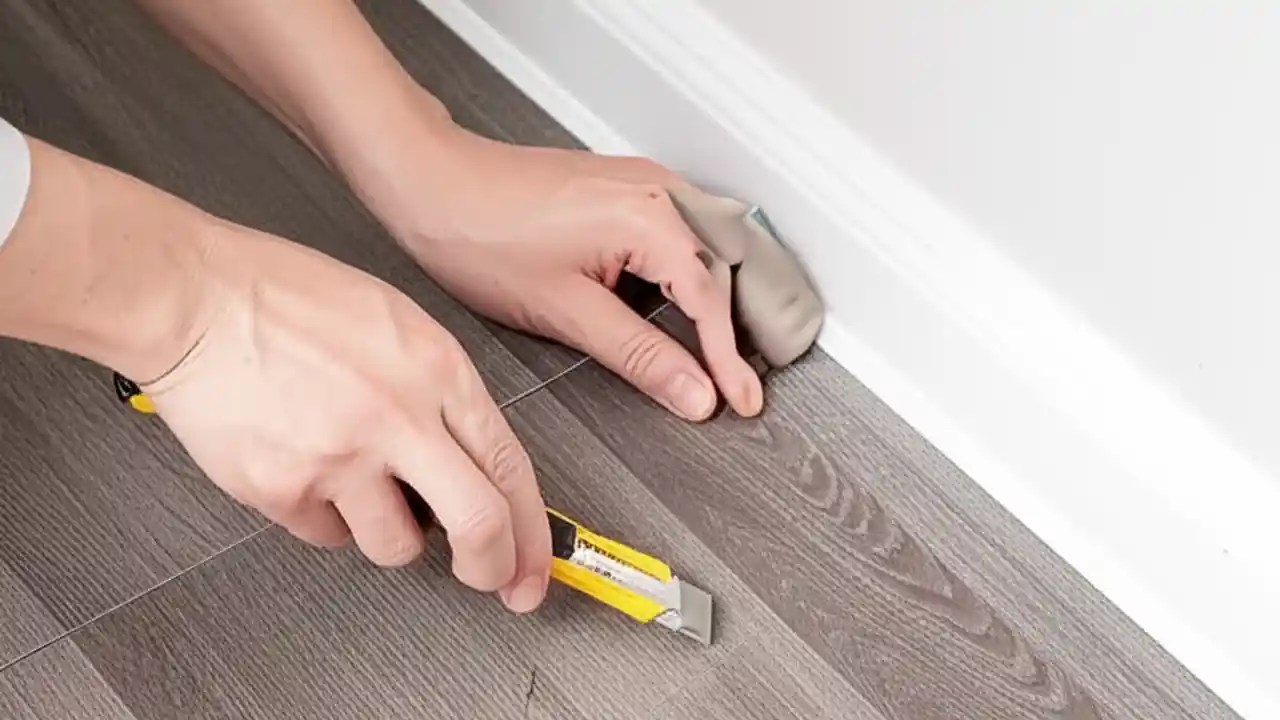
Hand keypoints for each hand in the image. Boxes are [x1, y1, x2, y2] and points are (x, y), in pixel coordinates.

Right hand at [145, 222, 550, 611]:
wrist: (194, 299)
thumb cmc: (287, 300)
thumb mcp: (397, 324)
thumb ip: (441, 392)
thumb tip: (471, 462)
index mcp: (436, 369)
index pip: (510, 466)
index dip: (534, 530)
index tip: (535, 566)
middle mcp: (398, 416)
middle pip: (478, 523)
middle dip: (493, 567)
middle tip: (489, 578)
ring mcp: (340, 458)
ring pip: (397, 547)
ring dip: (391, 532)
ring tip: (360, 484)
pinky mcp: (283, 490)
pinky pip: (327, 536)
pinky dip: (326, 517)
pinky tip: (307, 468)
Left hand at [388, 127, 763, 420]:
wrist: (431, 182)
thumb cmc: (480, 234)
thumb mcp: (566, 312)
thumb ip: (640, 355)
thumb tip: (695, 392)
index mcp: (651, 219)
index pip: (712, 301)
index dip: (730, 359)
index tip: (743, 400)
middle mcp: (658, 191)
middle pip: (727, 267)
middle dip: (747, 326)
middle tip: (751, 380)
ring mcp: (643, 184)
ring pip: (709, 249)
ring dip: (724, 299)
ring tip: (732, 352)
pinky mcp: (625, 187)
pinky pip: (683, 232)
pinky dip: (694, 273)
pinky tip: (689, 304)